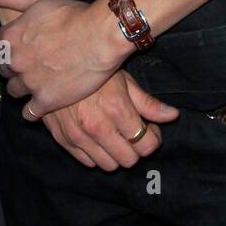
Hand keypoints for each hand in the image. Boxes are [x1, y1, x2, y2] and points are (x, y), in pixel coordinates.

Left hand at [0, 0, 125, 115]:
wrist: (100, 37)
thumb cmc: (72, 15)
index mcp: (10, 37)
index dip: (3, 46)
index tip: (17, 46)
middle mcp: (15, 62)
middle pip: (4, 69)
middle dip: (14, 66)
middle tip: (32, 62)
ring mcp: (30, 83)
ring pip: (14, 91)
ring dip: (23, 86)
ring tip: (39, 81)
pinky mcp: (46, 101)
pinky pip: (29, 113)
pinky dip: (33, 110)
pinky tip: (43, 101)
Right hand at [9, 69, 180, 171]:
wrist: (53, 60)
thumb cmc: (93, 66)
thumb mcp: (124, 80)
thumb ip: (148, 103)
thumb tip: (172, 116)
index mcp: (116, 109)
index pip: (146, 144)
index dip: (153, 138)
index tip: (150, 129)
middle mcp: (97, 127)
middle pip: (129, 160)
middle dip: (136, 148)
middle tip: (134, 131)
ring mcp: (78, 136)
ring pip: (109, 165)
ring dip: (116, 153)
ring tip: (115, 134)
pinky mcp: (63, 139)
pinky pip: (87, 161)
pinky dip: (96, 154)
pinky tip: (97, 136)